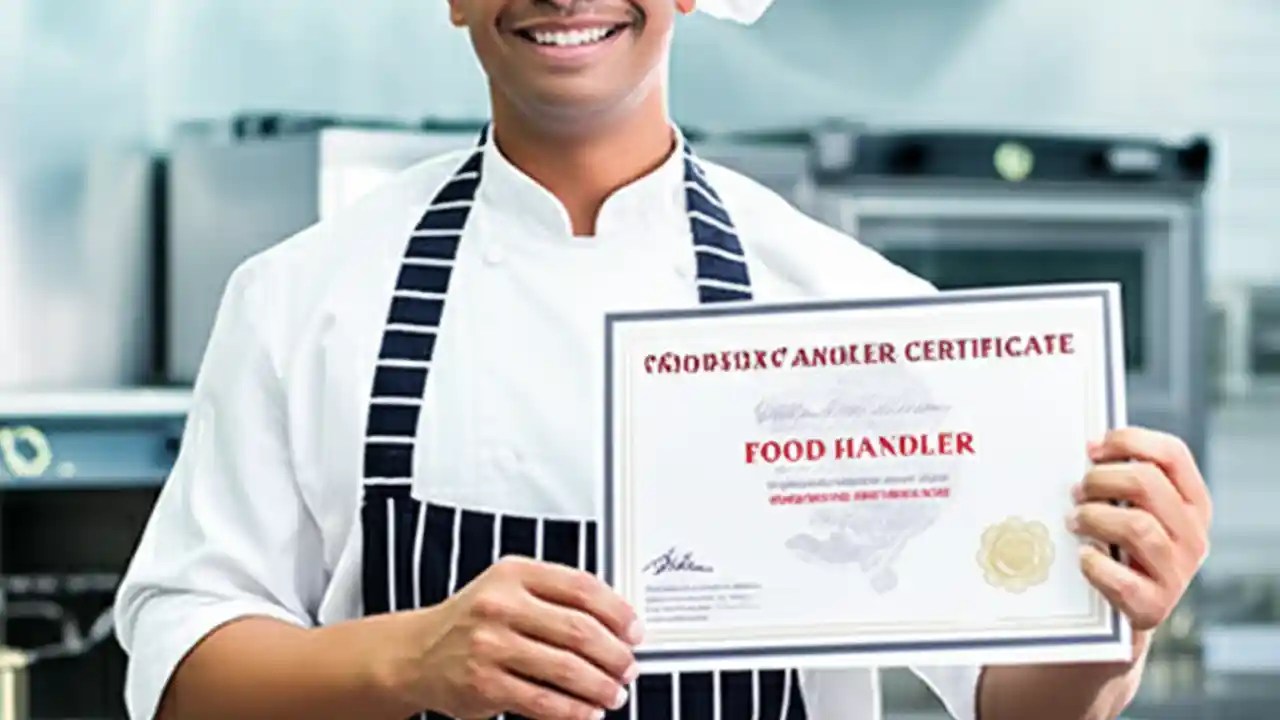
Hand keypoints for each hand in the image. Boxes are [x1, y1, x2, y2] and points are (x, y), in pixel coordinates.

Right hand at [413, 556, 642, 719]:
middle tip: (628, 667)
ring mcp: (490, 645)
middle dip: (614, 654)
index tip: (635, 631)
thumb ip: (557, 597)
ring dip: (600, 686)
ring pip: (566, 668)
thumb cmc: (473, 620)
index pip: (582, 587)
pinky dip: (574, 710)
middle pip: (579, 630)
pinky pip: (543, 700)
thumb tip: (616, 623)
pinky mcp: (484, 684)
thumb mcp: (510, 589)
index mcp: (515, 574)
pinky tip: (588, 711)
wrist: (417, 652)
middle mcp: (501, 605)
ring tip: (614, 693)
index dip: (618, 612)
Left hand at [1069, 428, 1211, 639]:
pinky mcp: (1155, 606)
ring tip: (1074, 521)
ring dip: (1093, 517)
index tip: (1092, 449)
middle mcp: (1193, 535)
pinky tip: (1083, 556)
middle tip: (1077, 492)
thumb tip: (1088, 449)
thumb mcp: (1133, 511)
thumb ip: (1122, 481)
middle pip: (1146, 482)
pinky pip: (1121, 578)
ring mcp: (1178, 572)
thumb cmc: (1120, 551)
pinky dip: (1094, 563)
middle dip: (1100, 479)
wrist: (1121, 617)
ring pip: (1137, 526)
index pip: (1172, 453)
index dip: (1128, 441)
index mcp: (1193, 503)